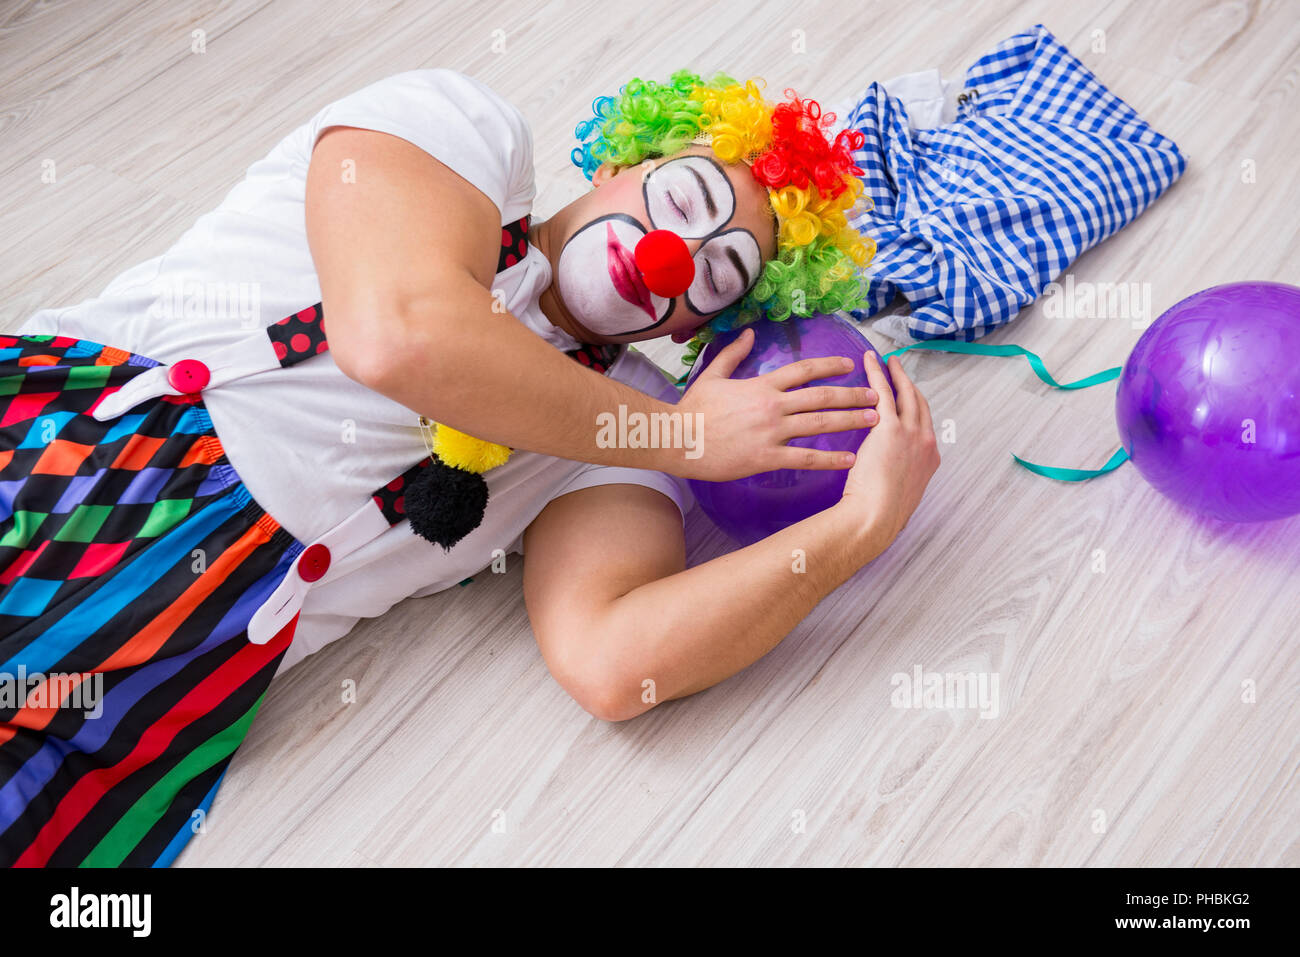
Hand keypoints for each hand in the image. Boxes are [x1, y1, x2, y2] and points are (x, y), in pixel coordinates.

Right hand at [676, 326, 879, 481]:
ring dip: (850, 422)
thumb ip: (734, 353)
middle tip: (876, 397)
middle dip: (852, 396)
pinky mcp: (766, 457)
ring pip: (820, 425)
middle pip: (821, 397)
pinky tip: (850, 460)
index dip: (830, 366)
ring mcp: (771, 432)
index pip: (804, 370)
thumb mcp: (713, 374)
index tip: (851, 366)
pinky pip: (805, 458)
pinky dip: (830, 459)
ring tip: (874, 422)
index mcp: (762, 385)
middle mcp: (772, 406)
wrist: (678, 439)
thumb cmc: (693, 409)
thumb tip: (749, 332)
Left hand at [837, 351, 940, 549]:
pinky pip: (884, 393)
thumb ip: (899, 478)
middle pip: (920, 403)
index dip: (916, 406)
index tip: (908, 395)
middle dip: (909, 383)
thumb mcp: (900, 493)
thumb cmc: (881, 513)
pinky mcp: (890, 428)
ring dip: (896, 374)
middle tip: (899, 368)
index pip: (925, 424)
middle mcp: (926, 442)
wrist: (877, 516)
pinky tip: (870, 361)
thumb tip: (886, 477)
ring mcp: (911, 434)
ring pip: (906, 394)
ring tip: (887, 361)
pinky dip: (877, 374)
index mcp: (930, 459)